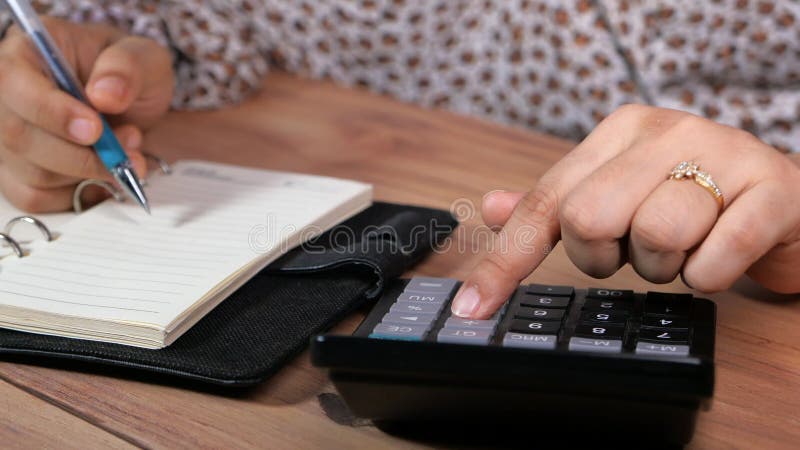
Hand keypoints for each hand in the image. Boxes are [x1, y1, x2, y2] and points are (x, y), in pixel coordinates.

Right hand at [0, 18, 173, 211]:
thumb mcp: (143, 58)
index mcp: (26, 55)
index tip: (95, 129)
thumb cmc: (128, 76)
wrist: (132, 105)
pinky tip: (103, 175)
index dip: (53, 113)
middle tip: (130, 146)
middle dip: (82, 153)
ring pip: (32, 173)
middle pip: (20, 137)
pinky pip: (37, 198)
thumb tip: (105, 96)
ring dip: (88, 173)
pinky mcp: (19, 173)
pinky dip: (77, 193)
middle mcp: (6, 98)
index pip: (16, 86)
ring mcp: (8, 140)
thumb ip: (127, 69)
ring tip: (125, 152)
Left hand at [452, 105, 799, 317]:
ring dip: (663, 266)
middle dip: (606, 257)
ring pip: (654, 236)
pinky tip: (720, 254)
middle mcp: (666, 132)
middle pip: (588, 219)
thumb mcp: (620, 194)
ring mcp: (724, 152)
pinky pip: (714, 258)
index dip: (506, 260)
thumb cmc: (693, 201)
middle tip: (635, 250)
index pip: (544, 201)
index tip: (473, 308)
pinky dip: (709, 275)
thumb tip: (490, 207)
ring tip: (685, 248)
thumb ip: (557, 203)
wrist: (789, 201)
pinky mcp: (772, 188)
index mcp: (619, 132)